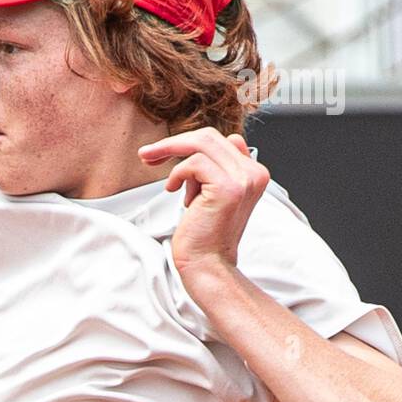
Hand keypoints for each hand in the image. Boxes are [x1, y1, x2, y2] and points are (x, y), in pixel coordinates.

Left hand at [137, 127, 269, 287]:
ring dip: (170, 154)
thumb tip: (199, 144)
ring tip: (159, 173)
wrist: (207, 264)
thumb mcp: (210, 194)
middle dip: (173, 143)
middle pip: (209, 137)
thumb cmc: (204, 234)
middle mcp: (253, 173)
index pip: (220, 139)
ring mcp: (243, 179)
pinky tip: (174, 191)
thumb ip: (213, 169)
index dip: (189, 143)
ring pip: (200, 143)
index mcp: (253, 173)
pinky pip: (194, 163)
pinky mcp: (228, 188)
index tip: (164, 153)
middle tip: (148, 154)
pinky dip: (177, 175)